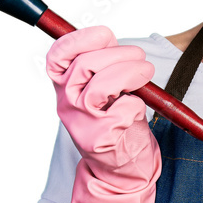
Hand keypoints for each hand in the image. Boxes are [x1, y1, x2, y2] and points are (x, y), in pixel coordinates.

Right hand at [45, 26, 161, 202]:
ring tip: (145, 73)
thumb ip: (102, 65)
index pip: (57, 56)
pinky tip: (137, 111)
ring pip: (101, 85)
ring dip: (131, 72)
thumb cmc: (116, 123)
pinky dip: (136, 104)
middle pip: (84, 65)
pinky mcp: (100, 139)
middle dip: (119, 54)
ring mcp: (82, 123)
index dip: (80, 39)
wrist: (122, 168)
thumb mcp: (103, 90)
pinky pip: (123, 109)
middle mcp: (68, 105)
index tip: (106, 34)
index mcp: (65, 88)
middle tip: (139, 59)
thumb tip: (109, 40)